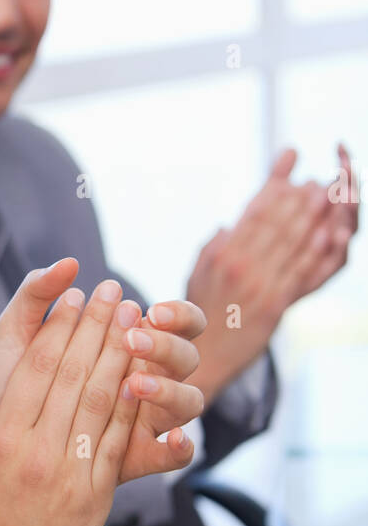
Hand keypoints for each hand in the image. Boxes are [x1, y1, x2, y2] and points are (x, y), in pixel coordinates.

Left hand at [0, 260, 204, 482]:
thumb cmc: (6, 384)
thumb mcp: (15, 336)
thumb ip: (37, 295)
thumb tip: (71, 263)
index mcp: (129, 345)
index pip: (178, 320)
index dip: (175, 312)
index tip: (135, 305)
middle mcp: (145, 379)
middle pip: (186, 358)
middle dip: (166, 345)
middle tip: (132, 338)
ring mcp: (144, 420)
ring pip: (189, 403)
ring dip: (170, 389)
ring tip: (135, 383)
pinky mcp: (136, 457)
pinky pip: (175, 455)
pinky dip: (181, 447)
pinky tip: (173, 438)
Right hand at [0, 281, 202, 525]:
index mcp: (0, 444)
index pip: (37, 370)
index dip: (60, 328)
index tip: (74, 296)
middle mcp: (40, 456)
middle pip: (76, 375)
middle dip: (98, 327)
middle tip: (114, 290)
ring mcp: (73, 478)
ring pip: (104, 402)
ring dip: (122, 355)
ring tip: (135, 317)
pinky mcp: (98, 498)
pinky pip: (118, 440)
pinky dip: (134, 403)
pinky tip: (143, 373)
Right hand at [187, 145, 358, 403]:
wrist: (200, 358)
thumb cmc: (195, 316)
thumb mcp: (197, 274)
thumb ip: (213, 247)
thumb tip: (228, 225)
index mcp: (222, 253)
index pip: (254, 211)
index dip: (275, 186)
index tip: (290, 167)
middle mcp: (240, 264)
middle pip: (277, 221)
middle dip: (299, 197)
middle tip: (317, 180)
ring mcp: (259, 284)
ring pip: (293, 241)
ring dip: (314, 215)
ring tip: (329, 195)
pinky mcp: (276, 304)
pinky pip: (302, 270)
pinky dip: (318, 249)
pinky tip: (330, 232)